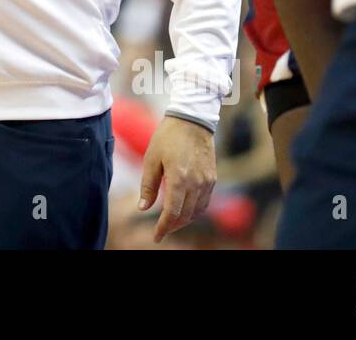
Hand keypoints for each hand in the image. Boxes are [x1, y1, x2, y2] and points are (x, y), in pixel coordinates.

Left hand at [137, 114, 216, 242]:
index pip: (172, 213)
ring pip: (197, 212)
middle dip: (172, 226)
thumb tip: (143, 208)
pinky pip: (204, 202)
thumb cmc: (167, 137)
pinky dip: (195, 211)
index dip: (163, 228)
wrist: (192, 120)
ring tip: (171, 223)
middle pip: (185, 216)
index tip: (156, 236)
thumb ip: (148, 185)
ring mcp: (206, 181)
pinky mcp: (212, 178)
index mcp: (179, 179)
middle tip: (161, 231)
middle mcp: (196, 183)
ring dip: (184, 221)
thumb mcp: (151, 159)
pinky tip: (185, 210)